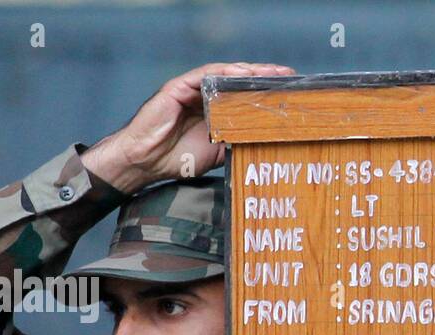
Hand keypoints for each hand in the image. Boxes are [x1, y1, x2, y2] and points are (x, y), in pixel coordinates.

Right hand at [81, 61, 294, 193]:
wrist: (146, 162)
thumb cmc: (177, 158)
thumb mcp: (218, 152)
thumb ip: (237, 142)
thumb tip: (266, 142)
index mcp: (214, 111)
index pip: (242, 96)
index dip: (264, 92)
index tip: (288, 91)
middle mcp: (203, 96)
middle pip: (236, 81)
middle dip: (262, 77)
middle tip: (286, 75)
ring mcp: (190, 90)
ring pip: (222, 74)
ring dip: (247, 71)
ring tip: (268, 72)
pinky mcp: (177, 87)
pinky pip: (202, 74)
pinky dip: (222, 72)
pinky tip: (241, 74)